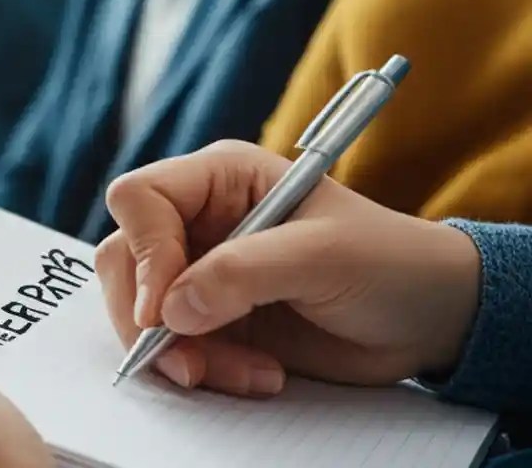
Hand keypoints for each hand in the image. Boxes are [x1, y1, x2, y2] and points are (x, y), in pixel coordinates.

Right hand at [96, 140, 481, 396]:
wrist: (427, 318)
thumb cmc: (388, 262)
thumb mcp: (321, 256)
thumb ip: (242, 274)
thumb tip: (169, 308)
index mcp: (220, 177)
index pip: (140, 198)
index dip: (144, 252)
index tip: (163, 307)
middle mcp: (199, 219)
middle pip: (124, 257)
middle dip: (147, 315)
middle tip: (187, 359)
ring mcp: (199, 271)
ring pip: (139, 309)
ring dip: (179, 352)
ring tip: (245, 372)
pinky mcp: (210, 319)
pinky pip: (171, 347)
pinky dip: (202, 369)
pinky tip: (257, 374)